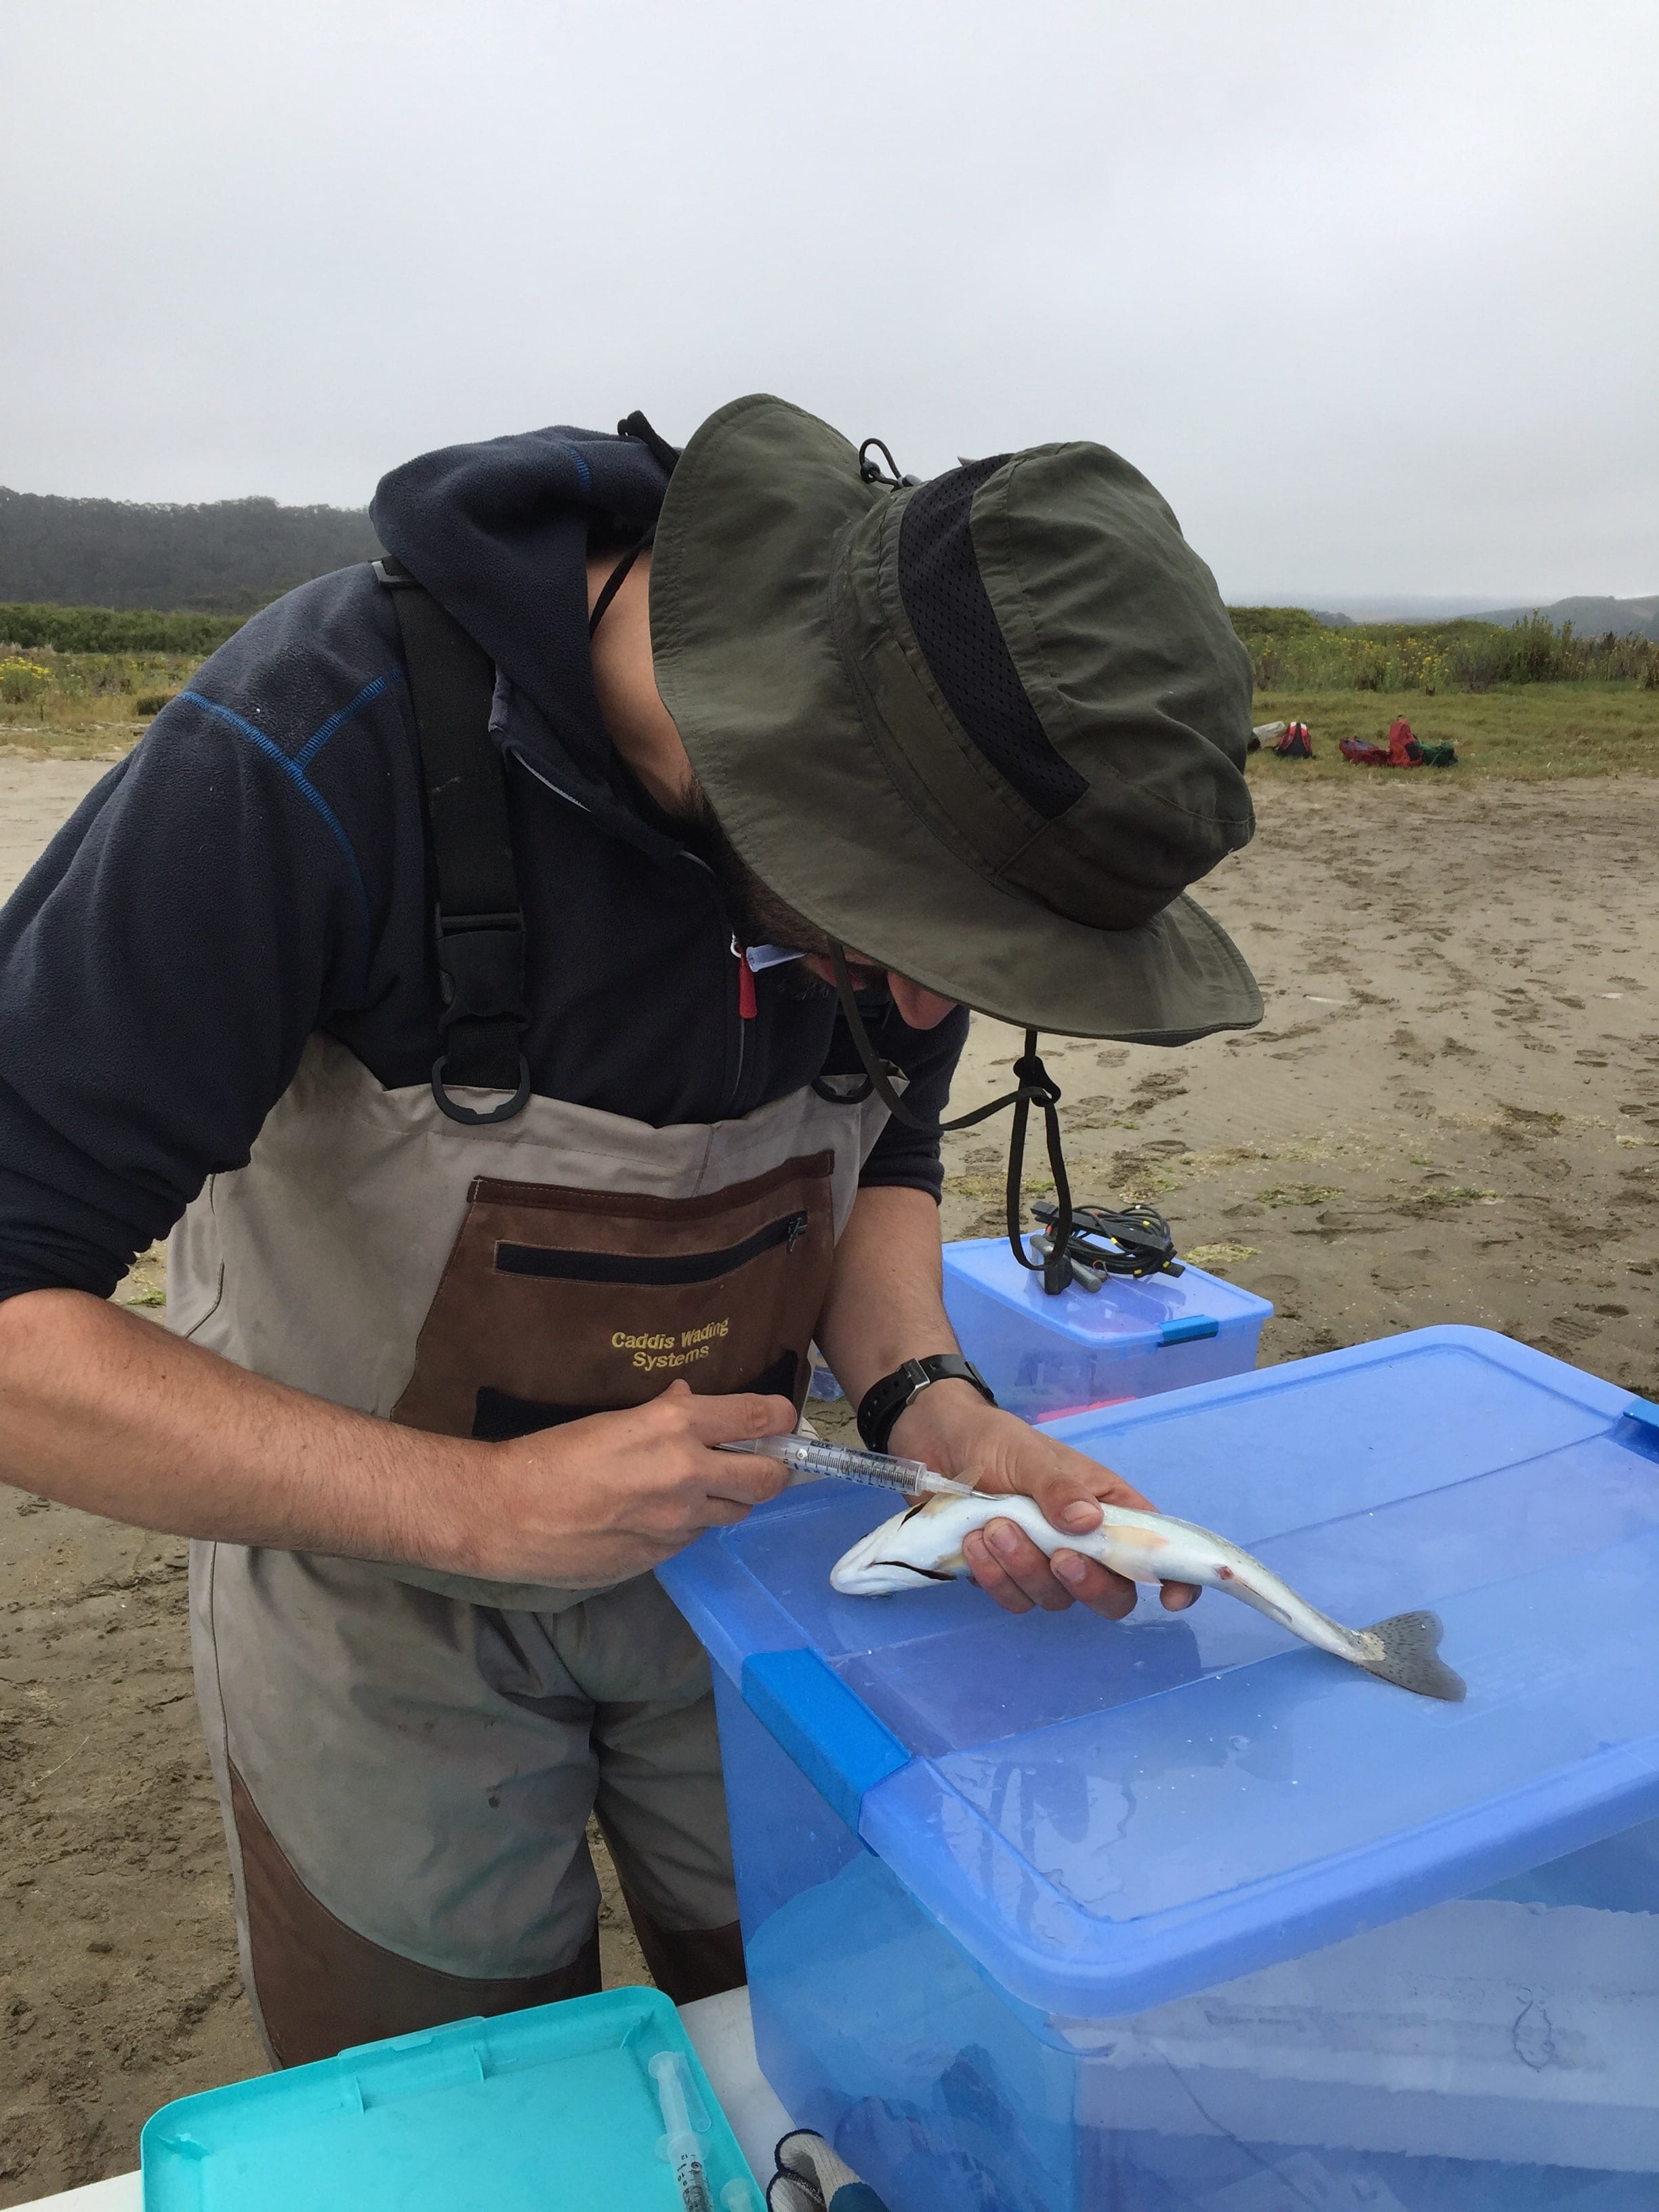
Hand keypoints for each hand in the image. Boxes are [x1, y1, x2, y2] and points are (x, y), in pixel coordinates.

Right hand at [460, 1379, 796, 1588]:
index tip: (782, 1420)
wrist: (507, 1512)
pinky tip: (654, 1516)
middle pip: (770, 1478)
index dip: (783, 1418)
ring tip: (699, 1488)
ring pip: (735, 1512)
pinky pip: (694, 1538)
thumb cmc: (553, 1454)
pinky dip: (687, 1525)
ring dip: (727, 1498)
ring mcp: (678, 1523)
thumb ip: (664, 1414)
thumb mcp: (615, 1419)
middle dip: (773, 1468)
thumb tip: (690, 1401)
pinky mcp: (661, 1557)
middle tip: (759, 1461)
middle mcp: (688, 1474)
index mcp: (676, 1428)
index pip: (762, 1417)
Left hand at [889, 1382, 1201, 1620]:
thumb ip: (1059, 1487)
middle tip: (1059, 1558)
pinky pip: (1014, 1599)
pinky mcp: (1006, 1577)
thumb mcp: (1029, 1454)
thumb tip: (1090, 1523)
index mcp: (1107, 1506)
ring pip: (1056, 1599)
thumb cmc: (994, 1441)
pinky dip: (995, 1577)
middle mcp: (1084, 1543)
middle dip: (1088, 1584)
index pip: (1156, 1547)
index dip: (1174, 1577)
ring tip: (993, 1527)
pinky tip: (973, 1542)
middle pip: (1111, 1593)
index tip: (1173, 1598)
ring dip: (1026, 1570)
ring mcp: (1044, 1564)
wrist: (935, 1445)